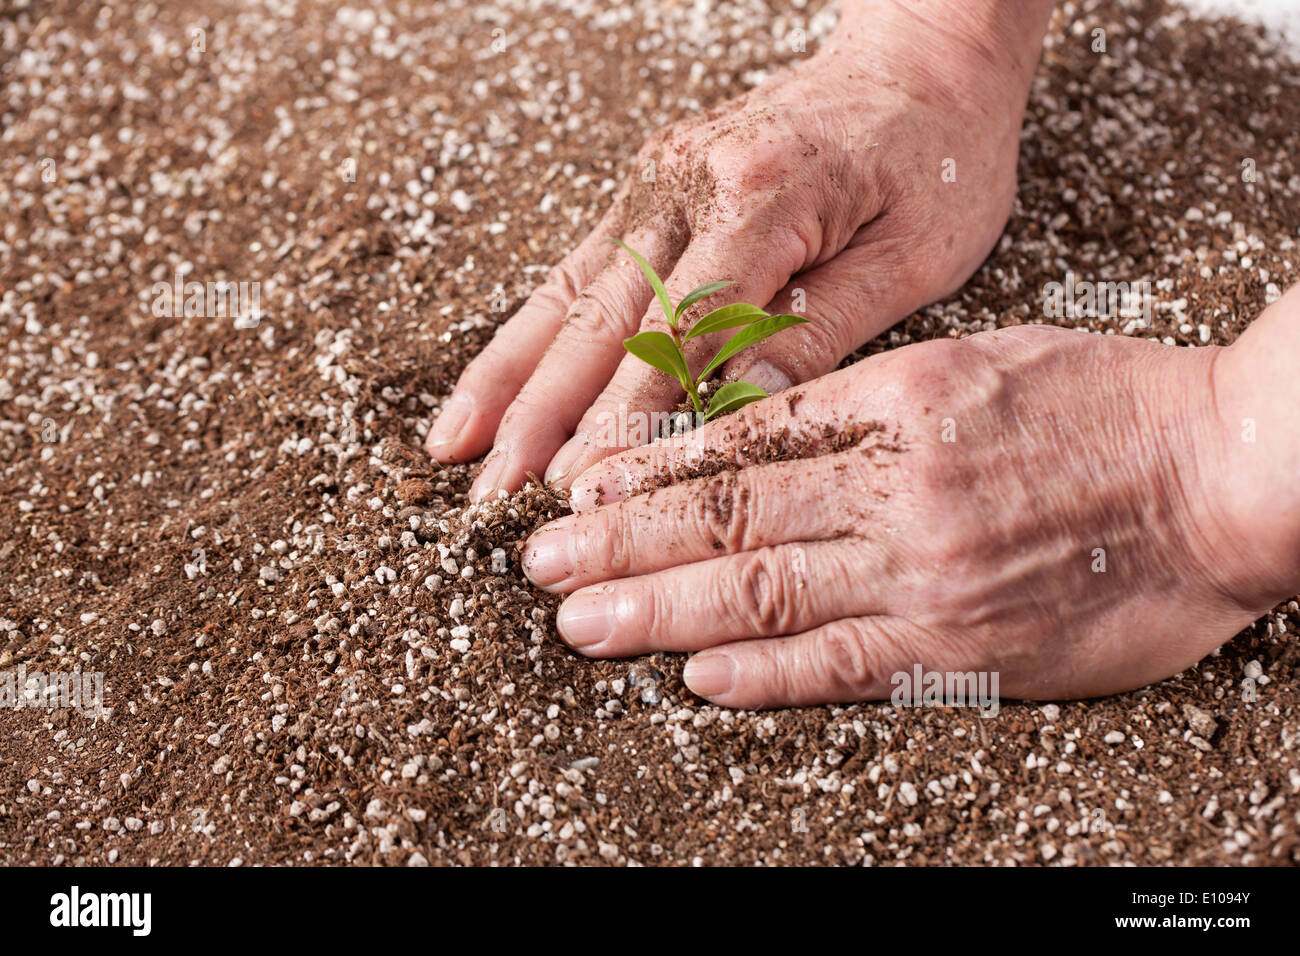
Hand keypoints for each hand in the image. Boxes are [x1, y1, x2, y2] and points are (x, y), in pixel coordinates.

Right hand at [425, 0, 1053, 499]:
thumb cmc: (935, 157)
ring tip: (452, 445)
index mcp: (763, 195)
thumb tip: (738, 407)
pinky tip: (491, 381)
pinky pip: (575, 269)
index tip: (586, 483)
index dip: (628, 413)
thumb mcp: (913, 257)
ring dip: (509, 376)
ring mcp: (657, 180)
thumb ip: (822, 331)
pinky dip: (527, 332)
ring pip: (566, 293)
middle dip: (542, 412)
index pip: (681, 326)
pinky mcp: (646, 190)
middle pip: (601, 314)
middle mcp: (689, 180)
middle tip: (496, 494)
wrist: (920, 60)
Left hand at [519, 323, 1297, 708]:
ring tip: (583, 620)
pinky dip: (766, 672)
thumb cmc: (1104, 402)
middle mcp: (899, 488)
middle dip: (622, 544)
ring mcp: (929, 574)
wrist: (1225, 473)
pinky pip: (847, 666)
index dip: (648, 471)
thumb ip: (863, 395)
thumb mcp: (973, 359)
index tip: (581, 489)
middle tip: (540, 564)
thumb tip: (756, 423)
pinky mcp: (970, 650)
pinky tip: (697, 674)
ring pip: (768, 592)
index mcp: (897, 403)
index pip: (742, 442)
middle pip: (730, 518)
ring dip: (663, 609)